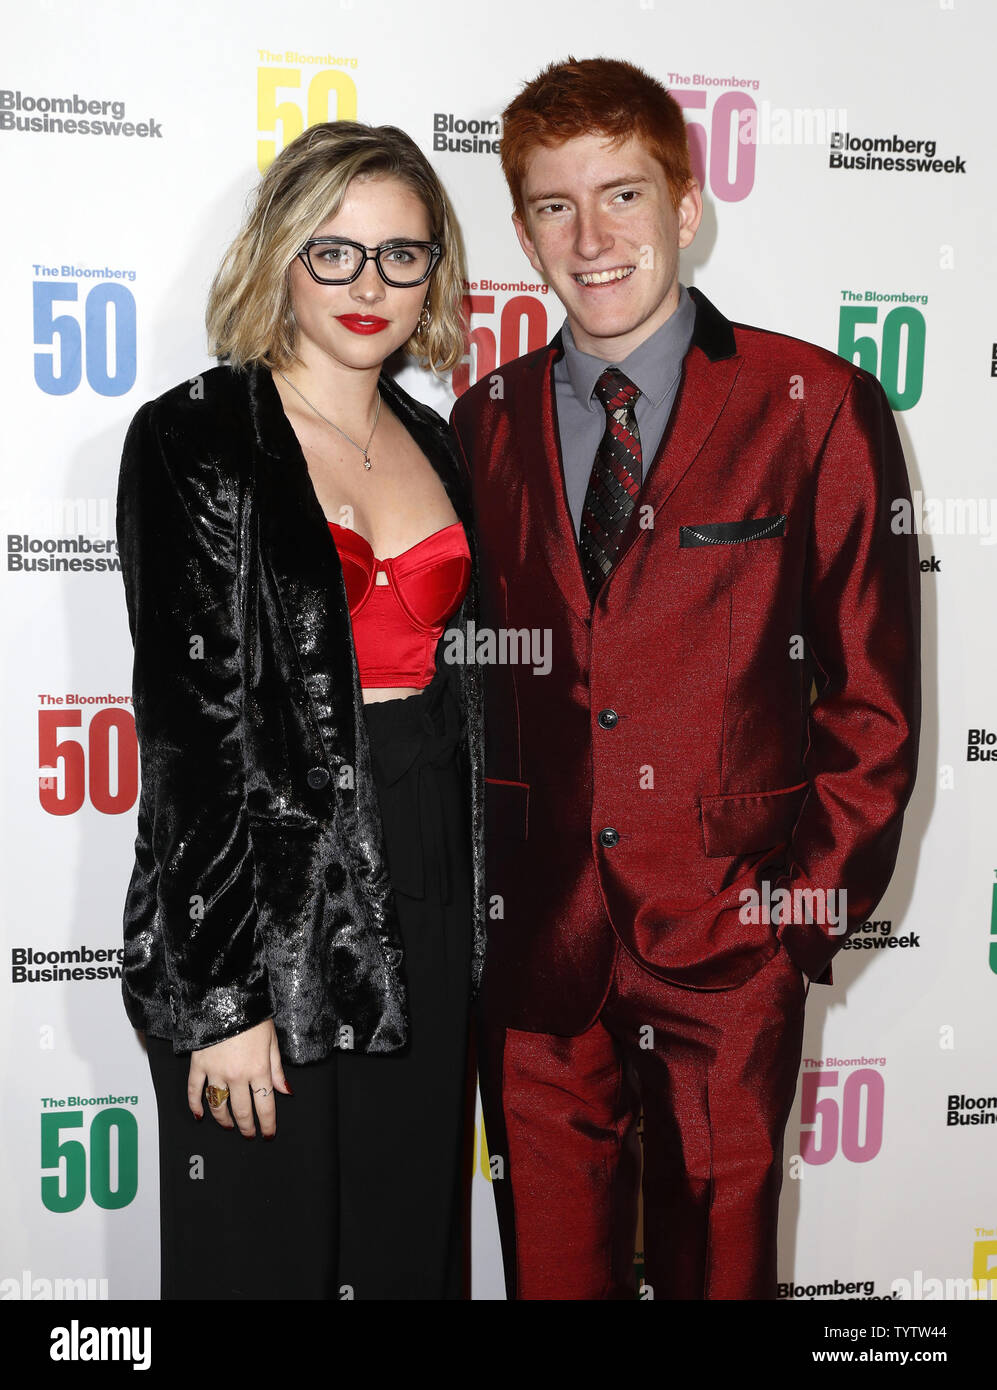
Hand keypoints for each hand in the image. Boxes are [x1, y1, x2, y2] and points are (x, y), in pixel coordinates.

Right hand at [187, 1018, 290, 1137]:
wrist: (226, 997)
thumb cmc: (252, 1015)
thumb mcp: (272, 1039)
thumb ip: (277, 1069)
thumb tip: (285, 1091)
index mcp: (259, 1068)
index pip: (265, 1105)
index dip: (267, 1124)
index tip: (268, 1133)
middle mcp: (237, 1075)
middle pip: (242, 1110)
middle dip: (247, 1126)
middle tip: (249, 1134)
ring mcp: (216, 1071)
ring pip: (218, 1105)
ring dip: (224, 1120)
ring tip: (229, 1125)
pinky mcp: (199, 1064)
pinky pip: (195, 1090)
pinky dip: (195, 1105)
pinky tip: (199, 1114)